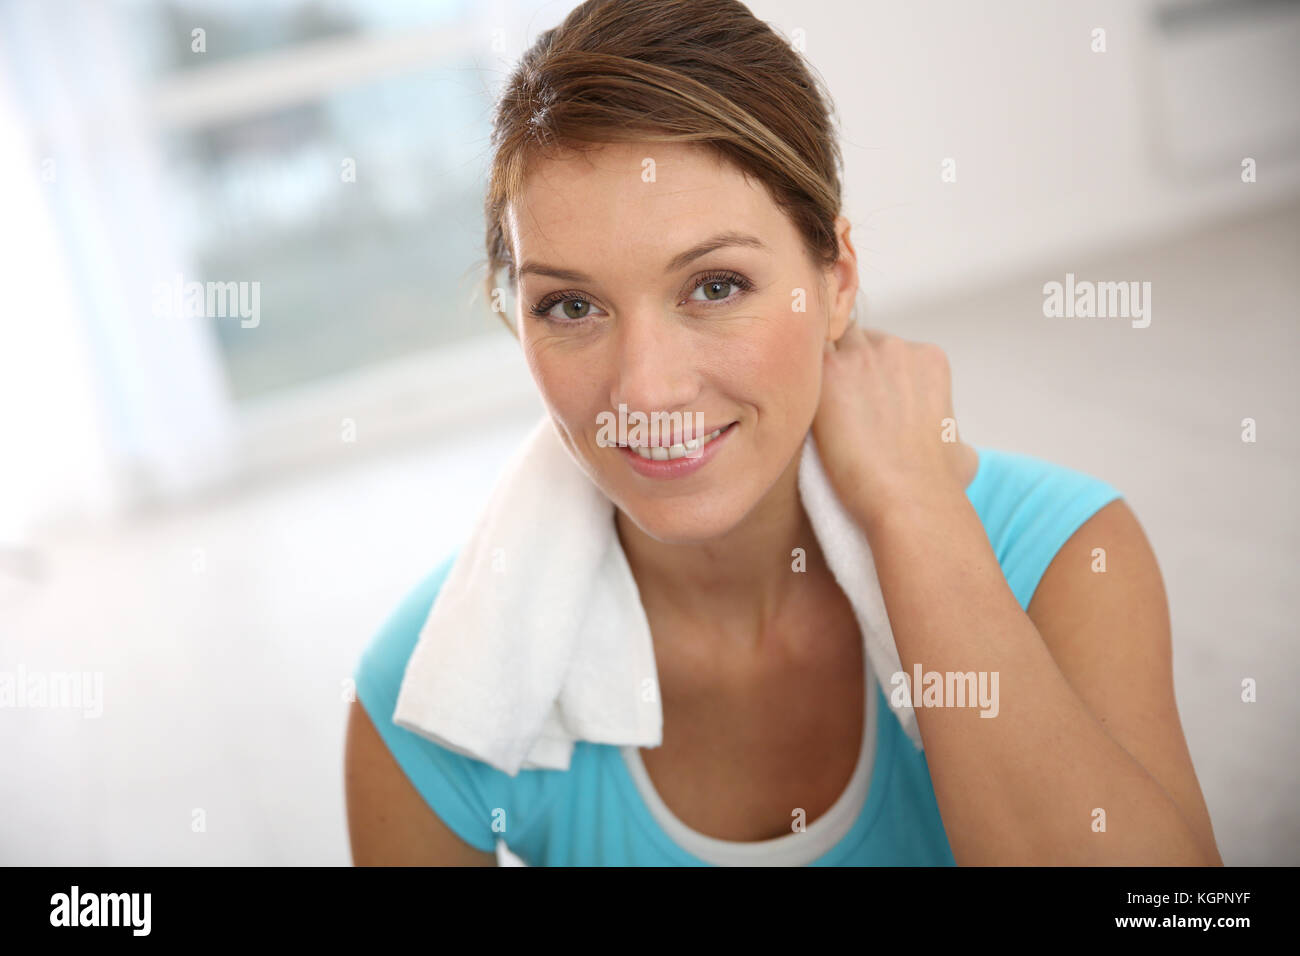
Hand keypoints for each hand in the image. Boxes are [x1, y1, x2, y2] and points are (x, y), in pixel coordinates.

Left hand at [811, 324, 977, 529]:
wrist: (910, 497)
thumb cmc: (938, 484)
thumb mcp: (962, 452)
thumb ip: (953, 435)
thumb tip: (954, 448)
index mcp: (929, 359)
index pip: (886, 347)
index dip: (869, 371)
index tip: (860, 400)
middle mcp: (896, 348)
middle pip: (856, 338)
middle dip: (844, 364)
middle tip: (832, 403)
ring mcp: (862, 355)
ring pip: (827, 343)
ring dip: (818, 369)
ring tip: (808, 406)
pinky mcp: (828, 372)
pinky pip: (803, 357)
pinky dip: (796, 375)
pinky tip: (793, 405)